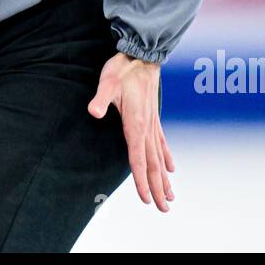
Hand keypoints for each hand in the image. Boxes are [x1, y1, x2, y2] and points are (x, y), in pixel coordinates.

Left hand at [88, 52, 174, 211]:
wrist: (141, 55)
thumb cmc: (122, 69)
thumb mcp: (107, 83)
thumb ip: (101, 99)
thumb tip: (93, 112)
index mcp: (137, 124)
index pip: (138, 159)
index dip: (141, 181)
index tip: (146, 199)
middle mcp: (147, 128)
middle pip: (153, 164)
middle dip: (157, 188)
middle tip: (164, 209)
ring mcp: (153, 124)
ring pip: (159, 157)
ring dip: (164, 178)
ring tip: (170, 196)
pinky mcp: (154, 118)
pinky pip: (162, 143)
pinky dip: (166, 158)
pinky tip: (171, 168)